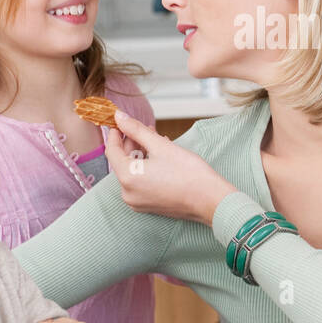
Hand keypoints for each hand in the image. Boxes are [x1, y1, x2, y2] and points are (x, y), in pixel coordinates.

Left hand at [106, 110, 236, 224]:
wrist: (210, 199)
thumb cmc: (188, 173)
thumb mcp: (160, 146)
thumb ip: (136, 130)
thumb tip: (119, 117)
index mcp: (128, 178)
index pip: (112, 151)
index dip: (115, 134)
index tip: (120, 123)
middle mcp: (128, 193)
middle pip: (123, 162)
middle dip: (132, 143)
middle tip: (144, 128)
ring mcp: (138, 202)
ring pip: (133, 172)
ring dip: (141, 154)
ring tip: (156, 141)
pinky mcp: (149, 205)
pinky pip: (141, 182)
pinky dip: (146, 168)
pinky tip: (160, 157)